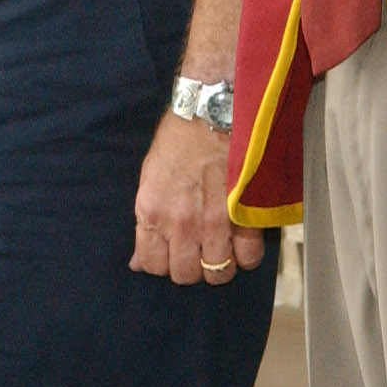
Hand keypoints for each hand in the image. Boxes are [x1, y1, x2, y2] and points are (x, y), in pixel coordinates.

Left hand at [129, 109, 266, 285]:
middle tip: (198, 251)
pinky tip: (243, 242)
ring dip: (220, 265)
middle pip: (185, 275)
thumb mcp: (149, 179)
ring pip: (217, 272)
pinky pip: (248, 258)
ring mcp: (214, 223)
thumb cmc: (179, 139)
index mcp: (152, 213)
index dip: (163, 263)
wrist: (212, 112)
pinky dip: (247, 256)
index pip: (152, 266)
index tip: (171, 253)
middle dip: (191, 267)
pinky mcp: (245, 216)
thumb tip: (138, 260)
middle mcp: (181, 224)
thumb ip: (146, 222)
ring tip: (222, 249)